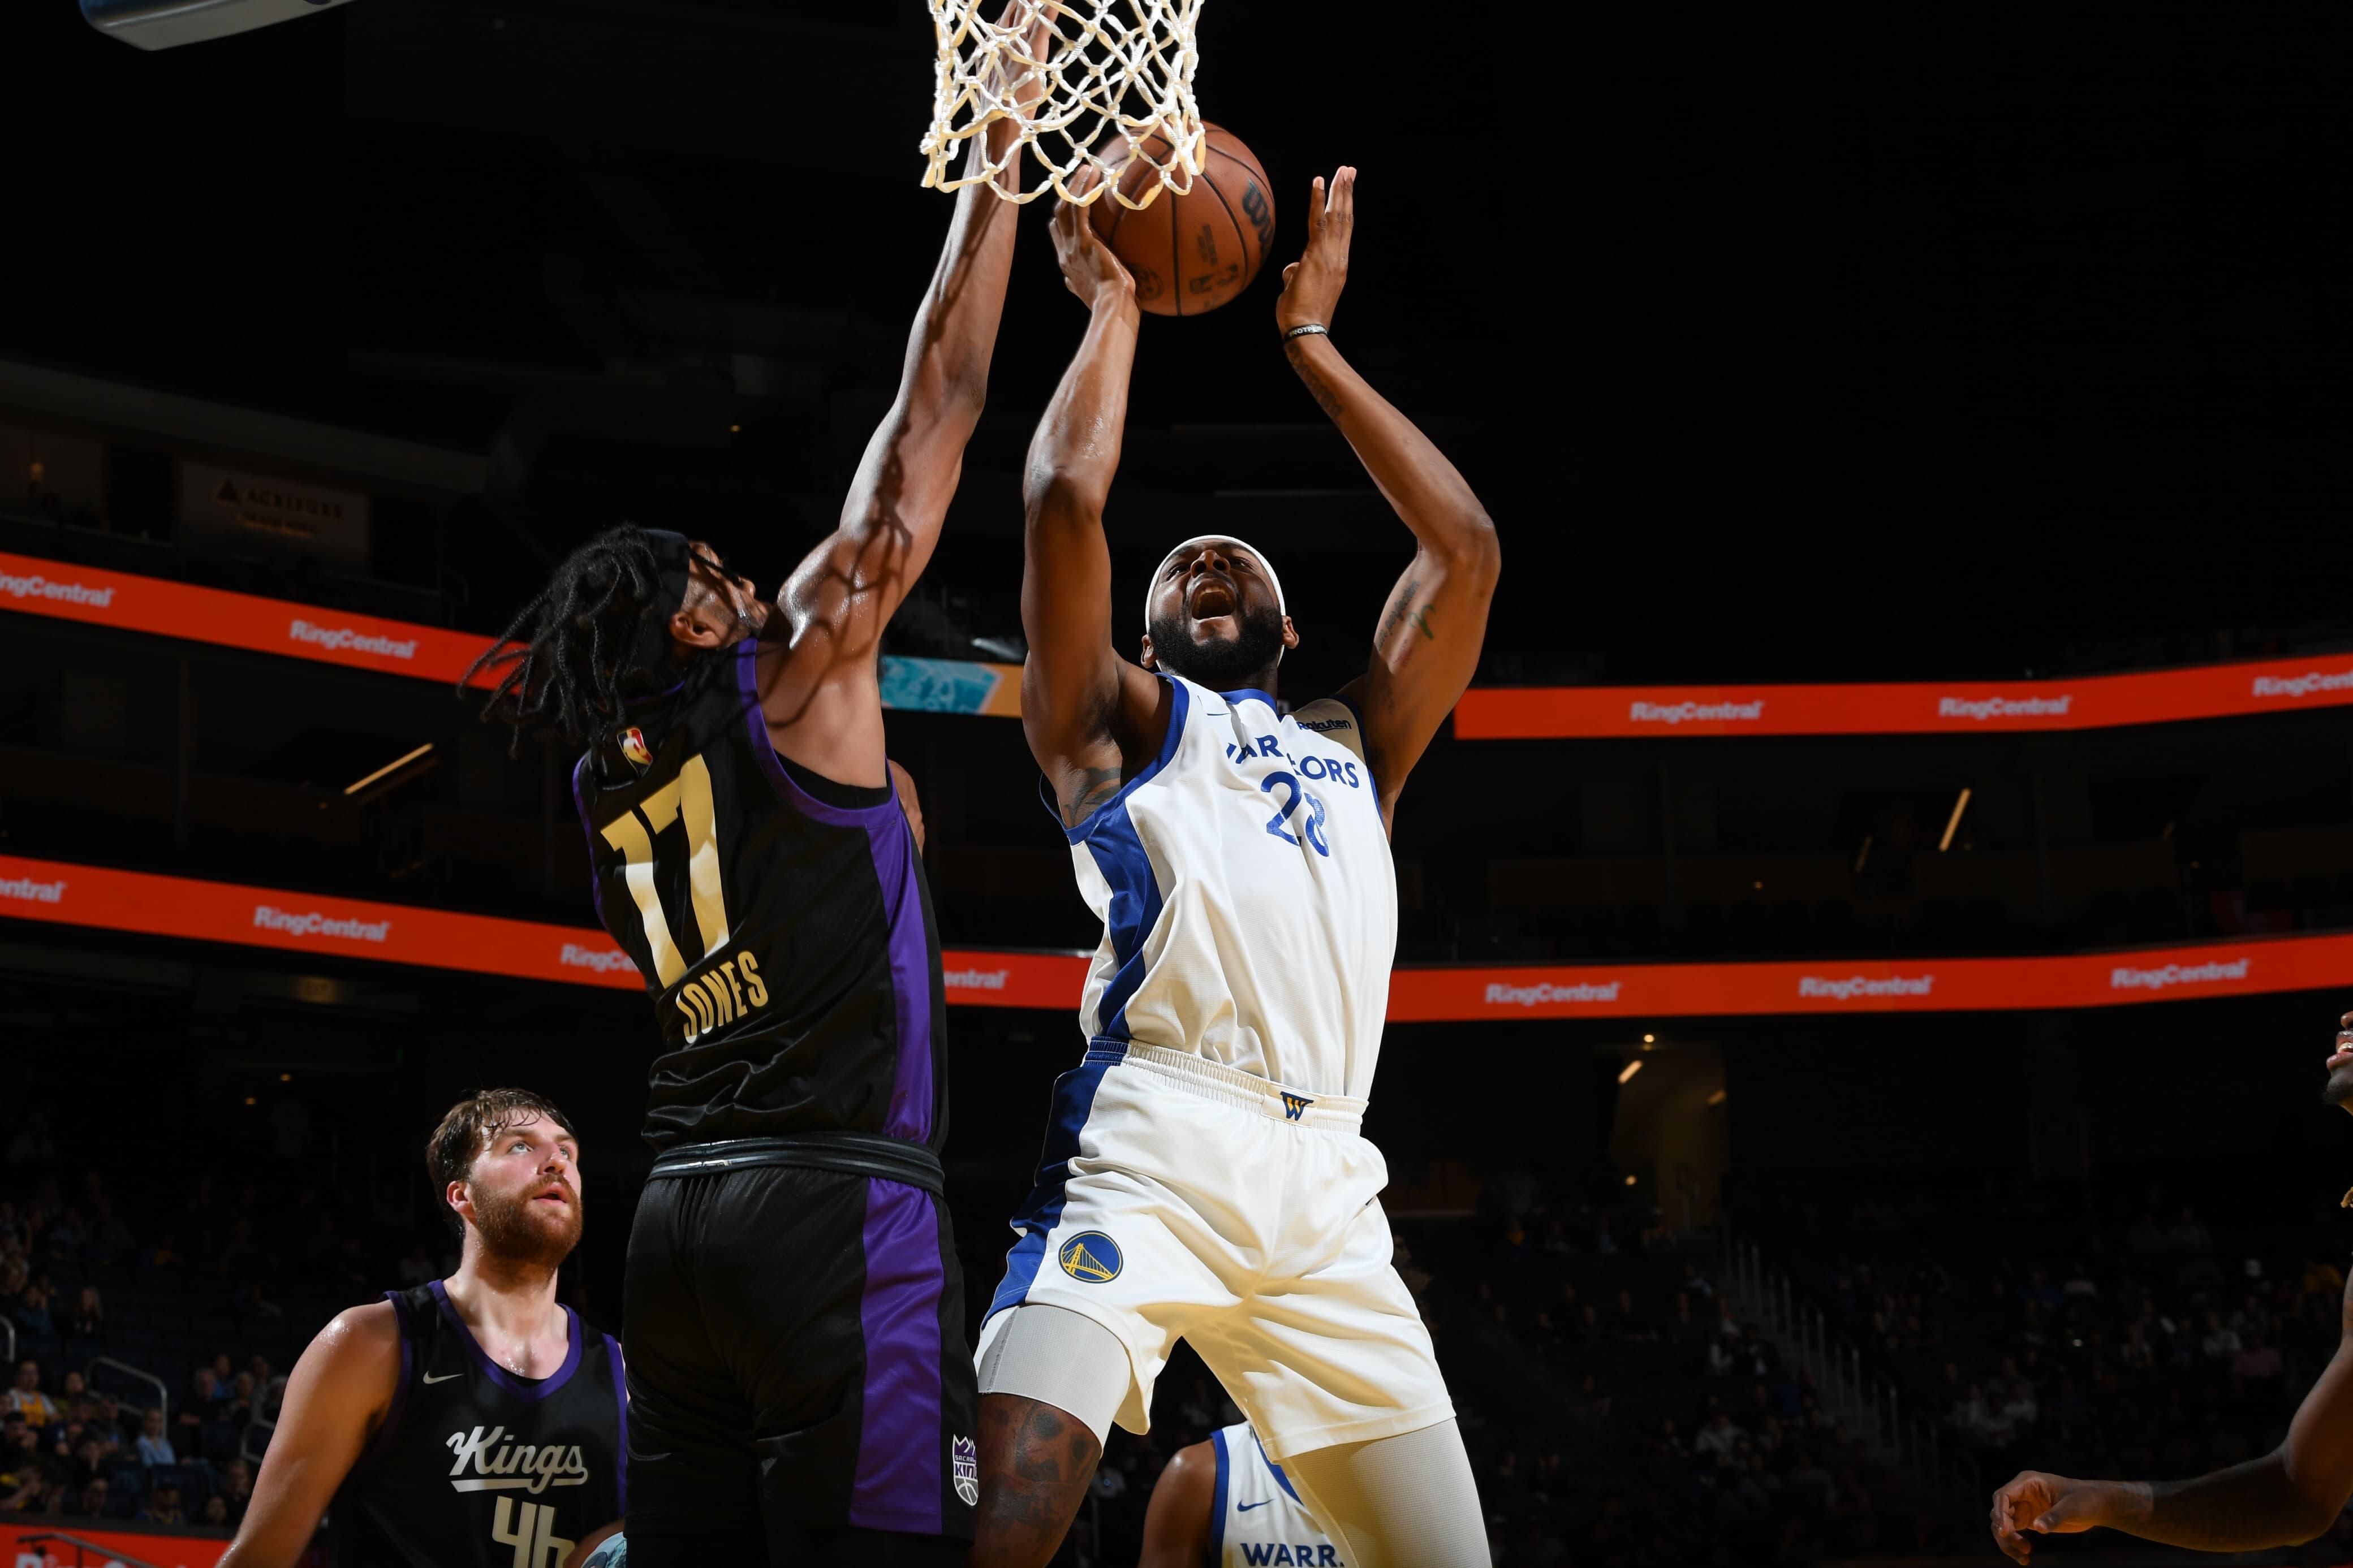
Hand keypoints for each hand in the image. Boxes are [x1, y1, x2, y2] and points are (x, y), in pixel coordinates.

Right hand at [981, 3, 1059, 162]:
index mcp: (997, 45)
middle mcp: (1006, 39)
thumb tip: (1010, 71)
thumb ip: (1004, 70)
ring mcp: (1019, 44)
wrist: (999, 125)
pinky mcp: (1032, 53)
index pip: (1011, 15)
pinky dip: (1052, 7)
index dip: (1018, 1)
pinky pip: (1043, 24)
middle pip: (1019, 7)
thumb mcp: (999, 83)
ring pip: (1031, 10)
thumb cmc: (999, 110)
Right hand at [1050, 169, 1134, 312]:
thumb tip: (1071, 283)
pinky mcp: (1084, 239)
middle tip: (1079, 177)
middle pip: (1058, 215)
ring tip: (1087, 168)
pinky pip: (1080, 206)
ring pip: (1066, 206)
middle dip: (1066, 194)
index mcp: (1066, 264)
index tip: (1072, 200)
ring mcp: (1071, 245)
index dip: (1061, 215)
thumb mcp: (1088, 293)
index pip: (1057, 232)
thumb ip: (1077, 285)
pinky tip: (1093, 173)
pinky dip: (1084, 188)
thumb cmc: (1111, 303)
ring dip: (1075, 185)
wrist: (1111, 306)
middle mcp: (1064, 252)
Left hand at [1275, 165, 1355, 333]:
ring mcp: (1330, 256)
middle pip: (1346, 218)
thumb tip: (1291, 269)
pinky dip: (1318, 200)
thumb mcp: (1299, 290)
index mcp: (1338, 265)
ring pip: (1337, 216)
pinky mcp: (1316, 255)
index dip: (1347, 208)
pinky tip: (1319, 181)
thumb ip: (1297, 274)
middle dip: (1347, 192)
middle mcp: (1338, 257)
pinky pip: (1318, 222)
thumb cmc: (1300, 315)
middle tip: (1350, 169)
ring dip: (1339, 190)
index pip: (1344, 231)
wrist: (1304, 331)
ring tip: (1343, 170)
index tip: (1347, 189)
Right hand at [1989, 1471, 2126, 1562]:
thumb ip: (2054, 1517)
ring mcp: (2024, 1507)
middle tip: (2022, 1546)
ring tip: (2025, 1556)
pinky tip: (2025, 1558)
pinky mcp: (2029, 1520)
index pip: (2003, 1495)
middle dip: (2005, 1530)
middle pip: (2000, 1512)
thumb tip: (2038, 1528)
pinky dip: (2015, 1545)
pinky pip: (2013, 1533)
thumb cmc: (2085, 1499)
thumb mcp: (2072, 1507)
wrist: (2097, 1505)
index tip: (2004, 1531)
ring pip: (2004, 1524)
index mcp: (2028, 1482)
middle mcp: (2021, 1493)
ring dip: (2009, 1541)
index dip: (2000, 1512)